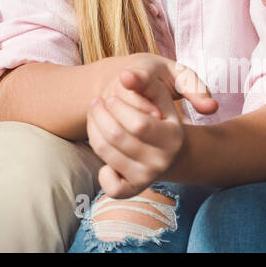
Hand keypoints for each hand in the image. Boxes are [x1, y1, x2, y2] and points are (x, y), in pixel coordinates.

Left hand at [87, 55, 215, 197]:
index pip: (138, 124)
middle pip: (117, 137)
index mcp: (173, 137)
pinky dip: (102, 170)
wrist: (170, 149)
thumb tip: (124, 76)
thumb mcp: (160, 93)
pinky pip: (110, 186)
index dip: (118, 107)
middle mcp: (162, 161)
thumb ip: (145, 81)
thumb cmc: (160, 113)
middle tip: (96, 103)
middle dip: (99, 114)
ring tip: (94, 116)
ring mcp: (148, 177)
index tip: (111, 97)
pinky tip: (105, 152)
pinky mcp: (134, 190)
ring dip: (93, 129)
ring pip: (106, 153)